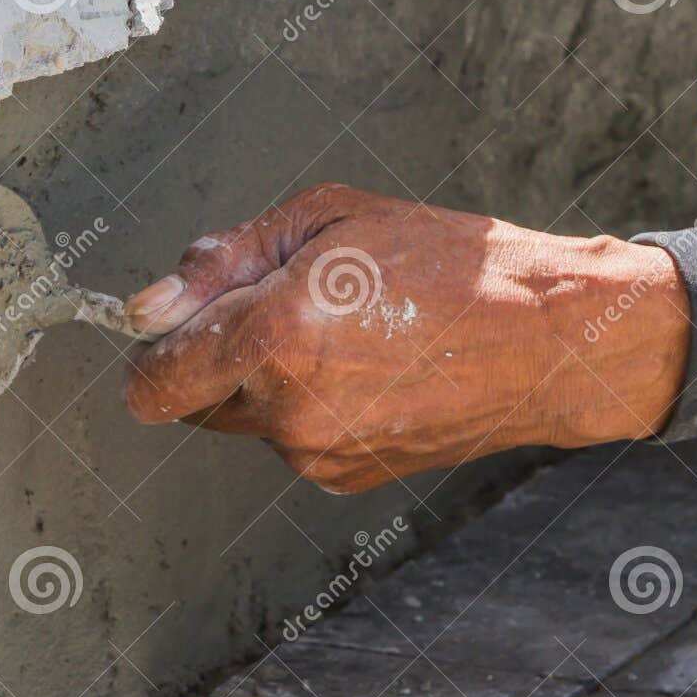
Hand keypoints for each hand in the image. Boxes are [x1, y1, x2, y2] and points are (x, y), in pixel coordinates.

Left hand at [121, 183, 689, 492]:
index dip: (152, 353)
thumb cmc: (448, 265)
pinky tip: (369, 371)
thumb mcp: (327, 218)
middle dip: (214, 357)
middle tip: (283, 307)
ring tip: (345, 334)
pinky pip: (293, 440)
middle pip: (194, 401)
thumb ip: (225, 260)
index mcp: (274, 338)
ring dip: (267, 381)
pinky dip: (309, 409)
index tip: (175, 327)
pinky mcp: (346, 477)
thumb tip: (149, 304)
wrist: (548, 342)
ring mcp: (318, 453)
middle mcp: (289, 410)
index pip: (151, 383)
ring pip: (247, 419)